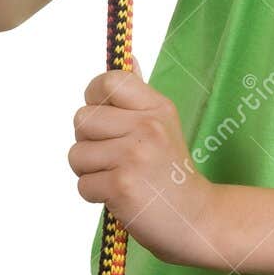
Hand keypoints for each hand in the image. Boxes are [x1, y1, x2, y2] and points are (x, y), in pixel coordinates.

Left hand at [68, 57, 217, 266]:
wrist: (196, 219)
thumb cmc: (171, 172)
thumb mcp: (163, 124)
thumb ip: (138, 94)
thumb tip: (127, 55)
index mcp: (157, 106)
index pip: (107, 81)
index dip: (94, 98)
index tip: (104, 117)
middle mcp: (147, 126)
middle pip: (82, 119)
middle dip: (88, 141)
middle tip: (113, 156)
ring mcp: (134, 155)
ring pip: (76, 154)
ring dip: (89, 171)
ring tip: (117, 177)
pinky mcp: (121, 185)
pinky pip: (82, 184)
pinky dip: (95, 195)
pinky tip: (120, 196)